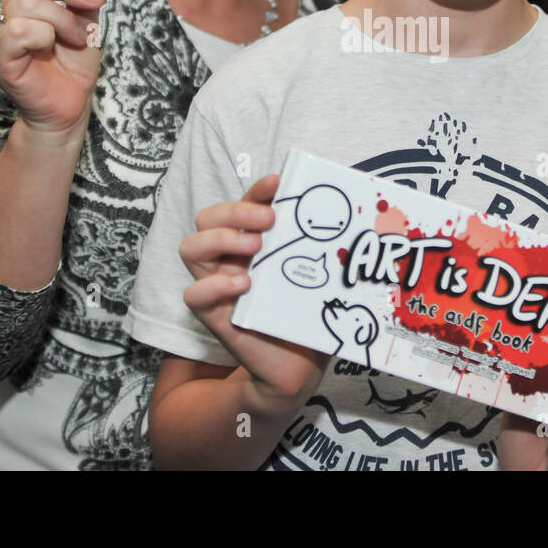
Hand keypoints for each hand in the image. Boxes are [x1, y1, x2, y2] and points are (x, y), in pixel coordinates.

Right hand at [0, 0, 109, 136]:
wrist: (69, 106)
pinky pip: (19, 31)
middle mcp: (3, 9)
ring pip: (28, 4)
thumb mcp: (88, 21)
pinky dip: (45, 37)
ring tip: (73, 40)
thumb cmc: (72, 63)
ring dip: (64, 21)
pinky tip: (50, 49)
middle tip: (94, 4)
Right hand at [180, 173, 327, 414]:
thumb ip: (321, 246)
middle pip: (207, 217)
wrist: (301, 364)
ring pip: (191, 248)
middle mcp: (229, 259)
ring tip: (255, 247)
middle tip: (268, 221)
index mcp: (251, 241)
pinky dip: (214, 285)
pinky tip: (244, 285)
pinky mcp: (214, 315)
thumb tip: (357, 213)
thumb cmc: (307, 311)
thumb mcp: (315, 273)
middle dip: (236, 211)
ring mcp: (218, 285)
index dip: (255, 190)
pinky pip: (193, 294)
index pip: (242, 203)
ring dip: (220, 239)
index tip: (279, 183)